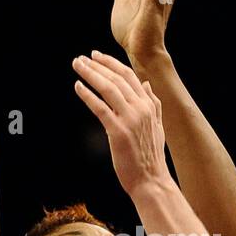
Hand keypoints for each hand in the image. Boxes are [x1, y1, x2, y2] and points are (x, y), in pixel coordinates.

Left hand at [72, 50, 170, 196]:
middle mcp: (141, 108)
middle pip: (116, 78)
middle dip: (97, 65)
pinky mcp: (118, 131)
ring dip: (91, 74)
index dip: (111, 63)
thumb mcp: (157, 125)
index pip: (129, 75)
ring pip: (108, 88)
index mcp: (149, 105)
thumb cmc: (151, 156)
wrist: (152, 180)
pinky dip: (88, 95)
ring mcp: (130, 119)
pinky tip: (78, 87)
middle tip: (81, 59)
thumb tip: (147, 84)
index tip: (96, 56)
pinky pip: (100, 108)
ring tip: (78, 66)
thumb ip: (153, 103)